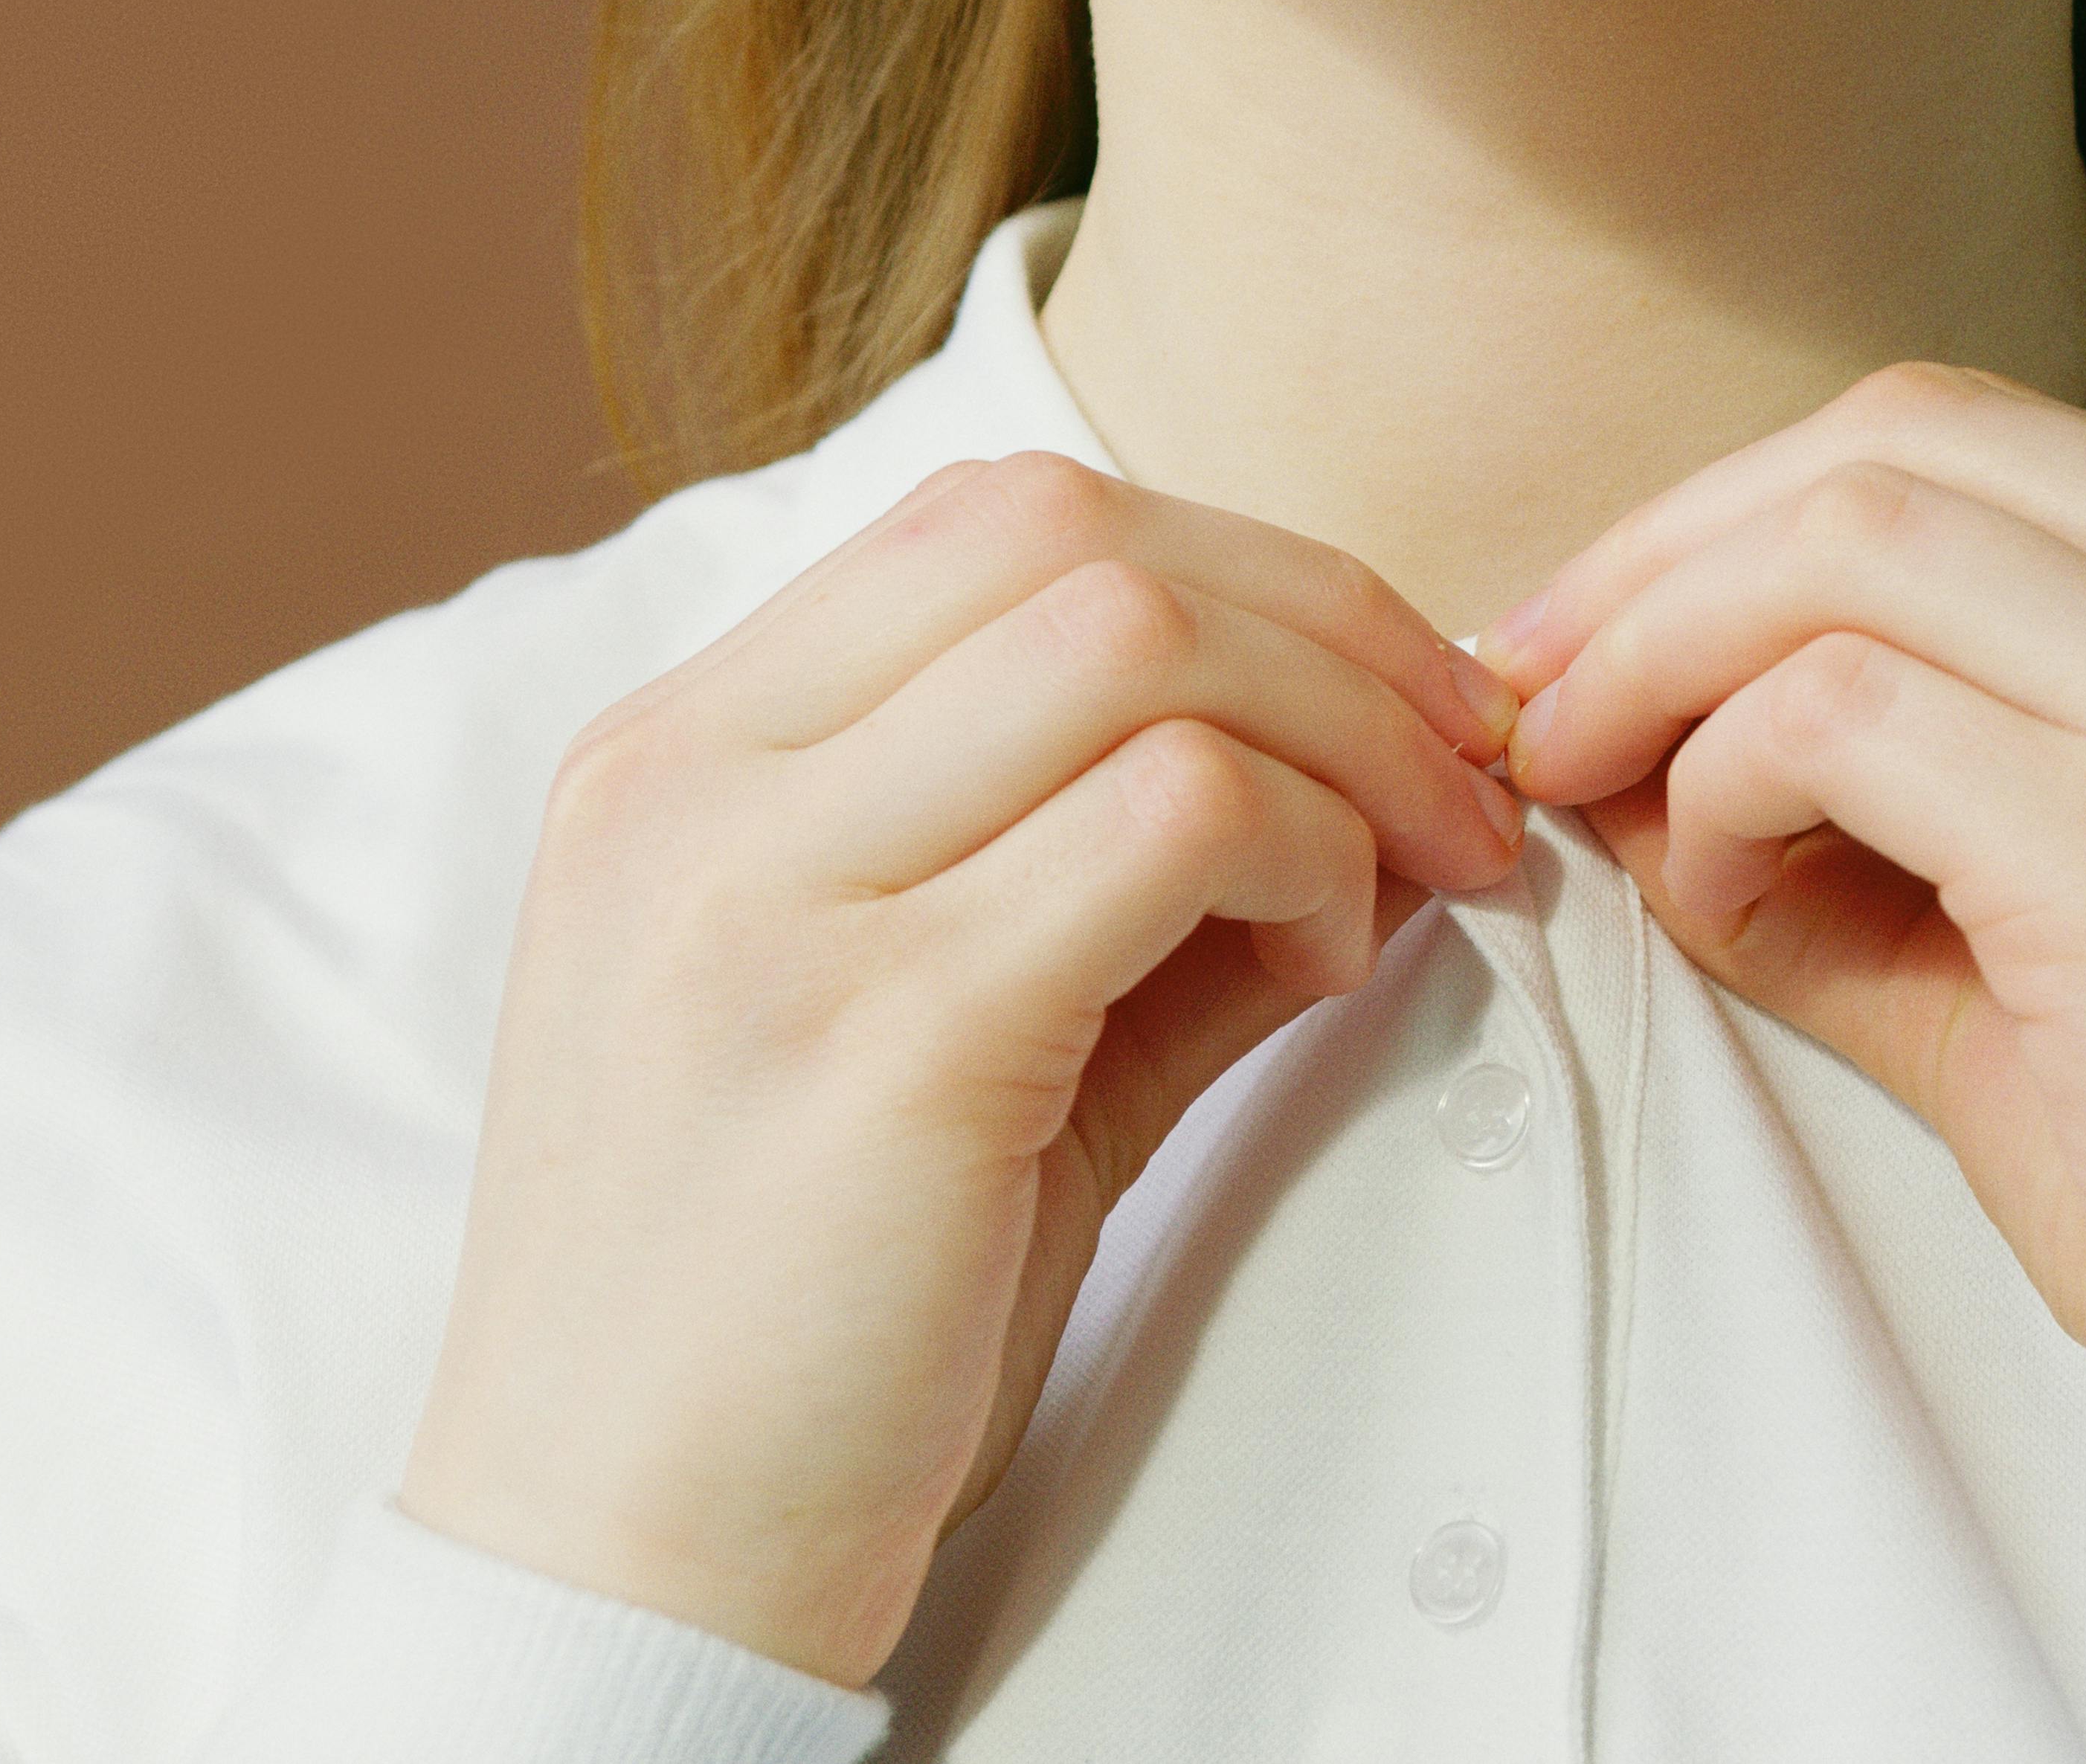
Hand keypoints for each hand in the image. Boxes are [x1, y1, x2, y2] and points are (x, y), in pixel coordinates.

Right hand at [398, 452, 1529, 1688]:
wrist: (621, 1567)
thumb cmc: (789, 1315)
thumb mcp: (915, 1028)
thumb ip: (1093, 873)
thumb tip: (1368, 768)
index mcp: (673, 756)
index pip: (988, 518)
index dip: (1238, 570)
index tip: (1388, 695)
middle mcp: (694, 788)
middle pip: (1073, 536)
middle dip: (1326, 623)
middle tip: (1464, 765)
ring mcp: (770, 900)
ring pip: (1138, 640)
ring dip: (1341, 735)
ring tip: (1406, 878)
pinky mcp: (887, 1034)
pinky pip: (1175, 818)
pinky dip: (1306, 858)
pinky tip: (1319, 975)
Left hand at [1473, 363, 2085, 1468]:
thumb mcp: (2068, 912)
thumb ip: (1858, 797)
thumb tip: (1606, 725)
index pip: (1963, 435)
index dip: (1740, 510)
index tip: (1601, 625)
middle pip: (1889, 453)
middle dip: (1662, 560)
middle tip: (1536, 693)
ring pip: (1846, 554)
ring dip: (1663, 666)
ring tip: (1607, 801)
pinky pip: (1838, 718)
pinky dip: (1720, 792)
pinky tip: (1720, 899)